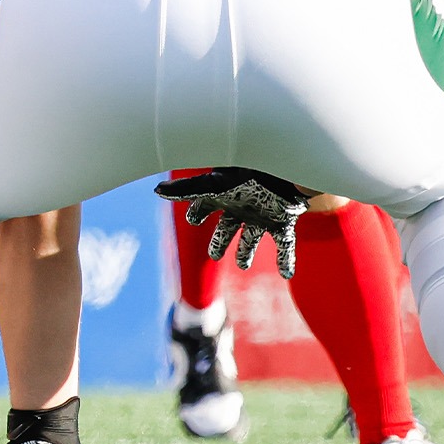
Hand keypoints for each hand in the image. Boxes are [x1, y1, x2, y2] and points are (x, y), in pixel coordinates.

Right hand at [154, 167, 308, 277]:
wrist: (284, 168)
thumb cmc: (246, 174)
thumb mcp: (213, 186)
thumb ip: (185, 190)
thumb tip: (156, 190)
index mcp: (224, 197)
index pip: (205, 208)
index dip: (197, 215)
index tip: (194, 220)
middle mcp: (241, 207)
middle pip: (227, 229)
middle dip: (220, 242)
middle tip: (215, 256)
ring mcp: (262, 216)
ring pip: (252, 238)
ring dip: (247, 253)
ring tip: (243, 265)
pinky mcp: (282, 222)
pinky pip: (284, 245)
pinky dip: (285, 260)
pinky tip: (287, 275)